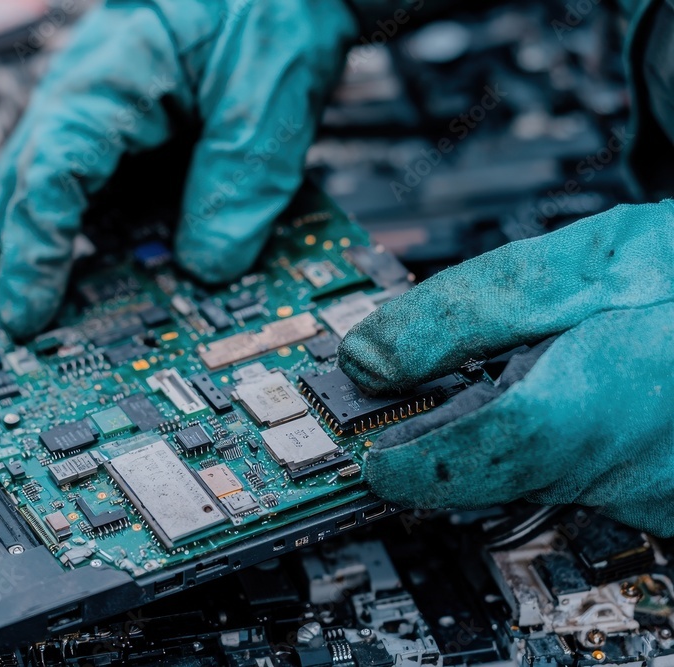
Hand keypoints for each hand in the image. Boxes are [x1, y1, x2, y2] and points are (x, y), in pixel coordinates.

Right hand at [0, 0, 356, 336]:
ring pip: (38, 169)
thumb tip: (208, 264)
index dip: (35, 251)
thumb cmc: (268, 8)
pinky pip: (74, 162)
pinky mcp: (124, 104)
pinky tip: (60, 229)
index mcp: (110, 81)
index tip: (28, 310)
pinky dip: (57, 204)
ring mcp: (100, 93)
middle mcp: (88, 87)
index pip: (50, 177)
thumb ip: (240, 184)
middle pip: (20, 174)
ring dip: (14, 225)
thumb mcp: (268, 98)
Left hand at [337, 202, 673, 535]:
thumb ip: (458, 314)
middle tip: (414, 390)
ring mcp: (649, 495)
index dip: (385, 457)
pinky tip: (579, 390)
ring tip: (526, 365)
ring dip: (502, 432)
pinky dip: (557, 439)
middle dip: (439, 438)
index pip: (439, 471)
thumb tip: (367, 356)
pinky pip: (584, 478)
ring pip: (531, 477)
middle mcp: (614, 476)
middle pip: (480, 477)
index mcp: (577, 415)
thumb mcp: (573, 267)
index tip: (357, 444)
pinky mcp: (670, 497)